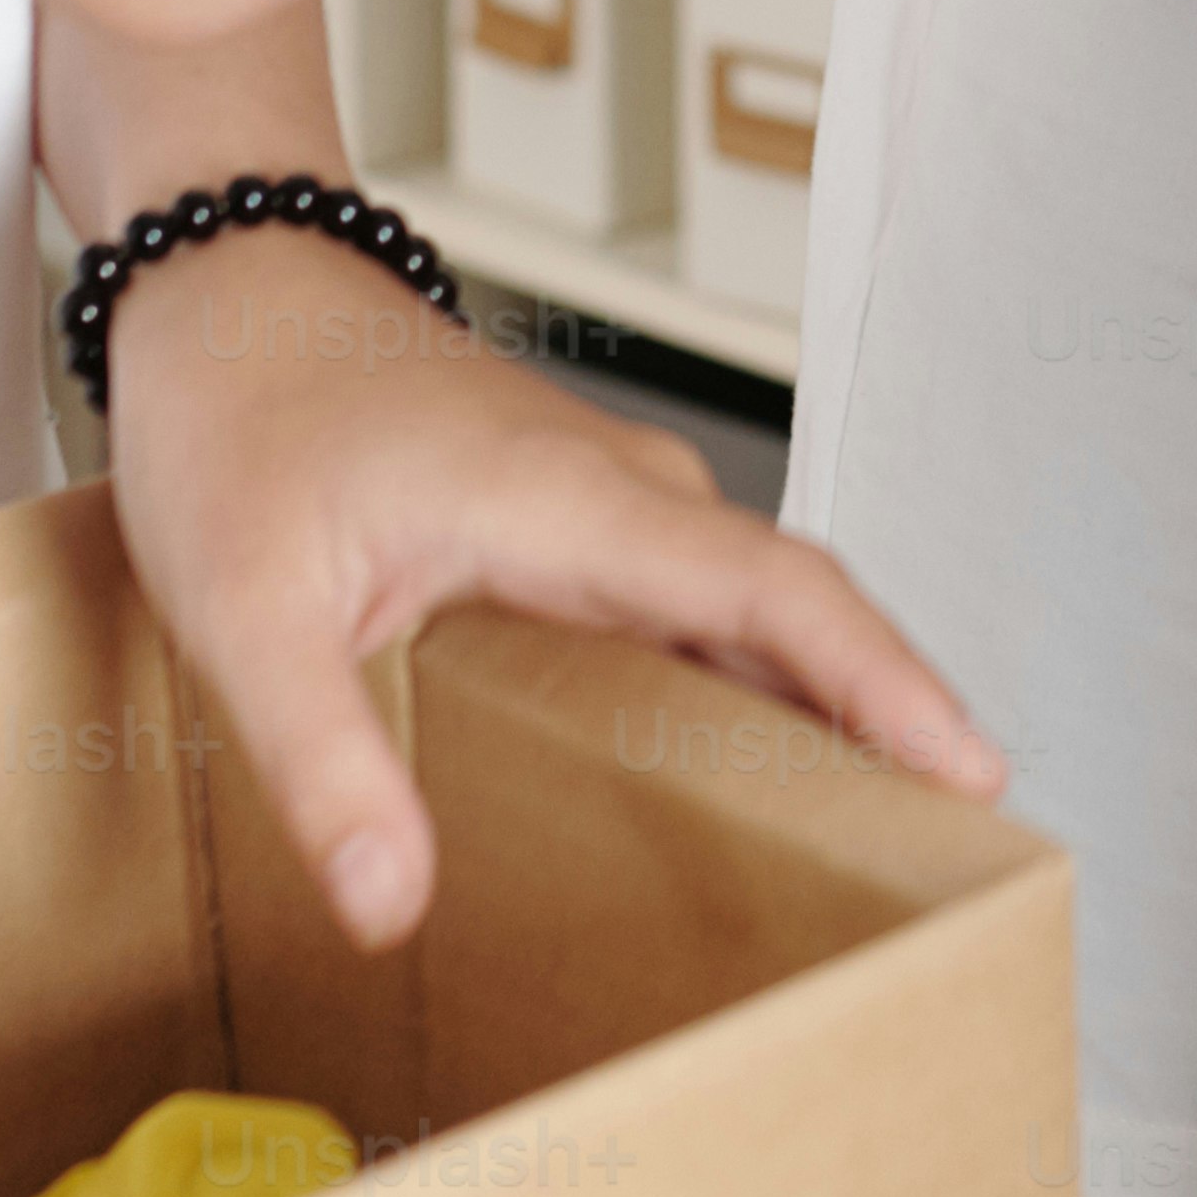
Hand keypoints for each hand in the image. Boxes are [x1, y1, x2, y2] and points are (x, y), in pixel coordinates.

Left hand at [101, 232, 1001, 944]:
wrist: (228, 292)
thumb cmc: (239, 415)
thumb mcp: (245, 609)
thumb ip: (322, 762)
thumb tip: (391, 905)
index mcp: (572, 502)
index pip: (777, 591)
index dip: (883, 680)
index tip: (968, 762)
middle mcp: (626, 496)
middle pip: (803, 611)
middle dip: (893, 721)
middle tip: (958, 860)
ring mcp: (616, 504)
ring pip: (763, 611)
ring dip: (834, 708)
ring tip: (890, 842)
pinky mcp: (590, 525)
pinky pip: (709, 609)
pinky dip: (762, 685)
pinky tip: (761, 770)